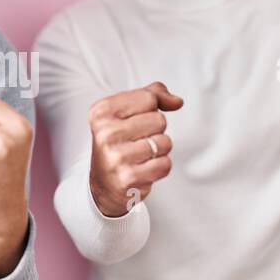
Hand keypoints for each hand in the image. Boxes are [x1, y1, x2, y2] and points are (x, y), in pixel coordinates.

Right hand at [88, 81, 182, 216]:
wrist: (103, 184)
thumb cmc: (118, 143)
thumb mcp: (125, 112)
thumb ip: (151, 95)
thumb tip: (177, 101)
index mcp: (102, 111)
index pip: (148, 98)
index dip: (150, 109)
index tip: (135, 121)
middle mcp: (106, 133)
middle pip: (159, 120)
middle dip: (155, 131)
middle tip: (136, 141)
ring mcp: (116, 157)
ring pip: (164, 142)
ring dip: (159, 150)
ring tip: (140, 155)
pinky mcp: (129, 178)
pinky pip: (165, 164)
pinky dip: (160, 167)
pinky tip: (144, 168)